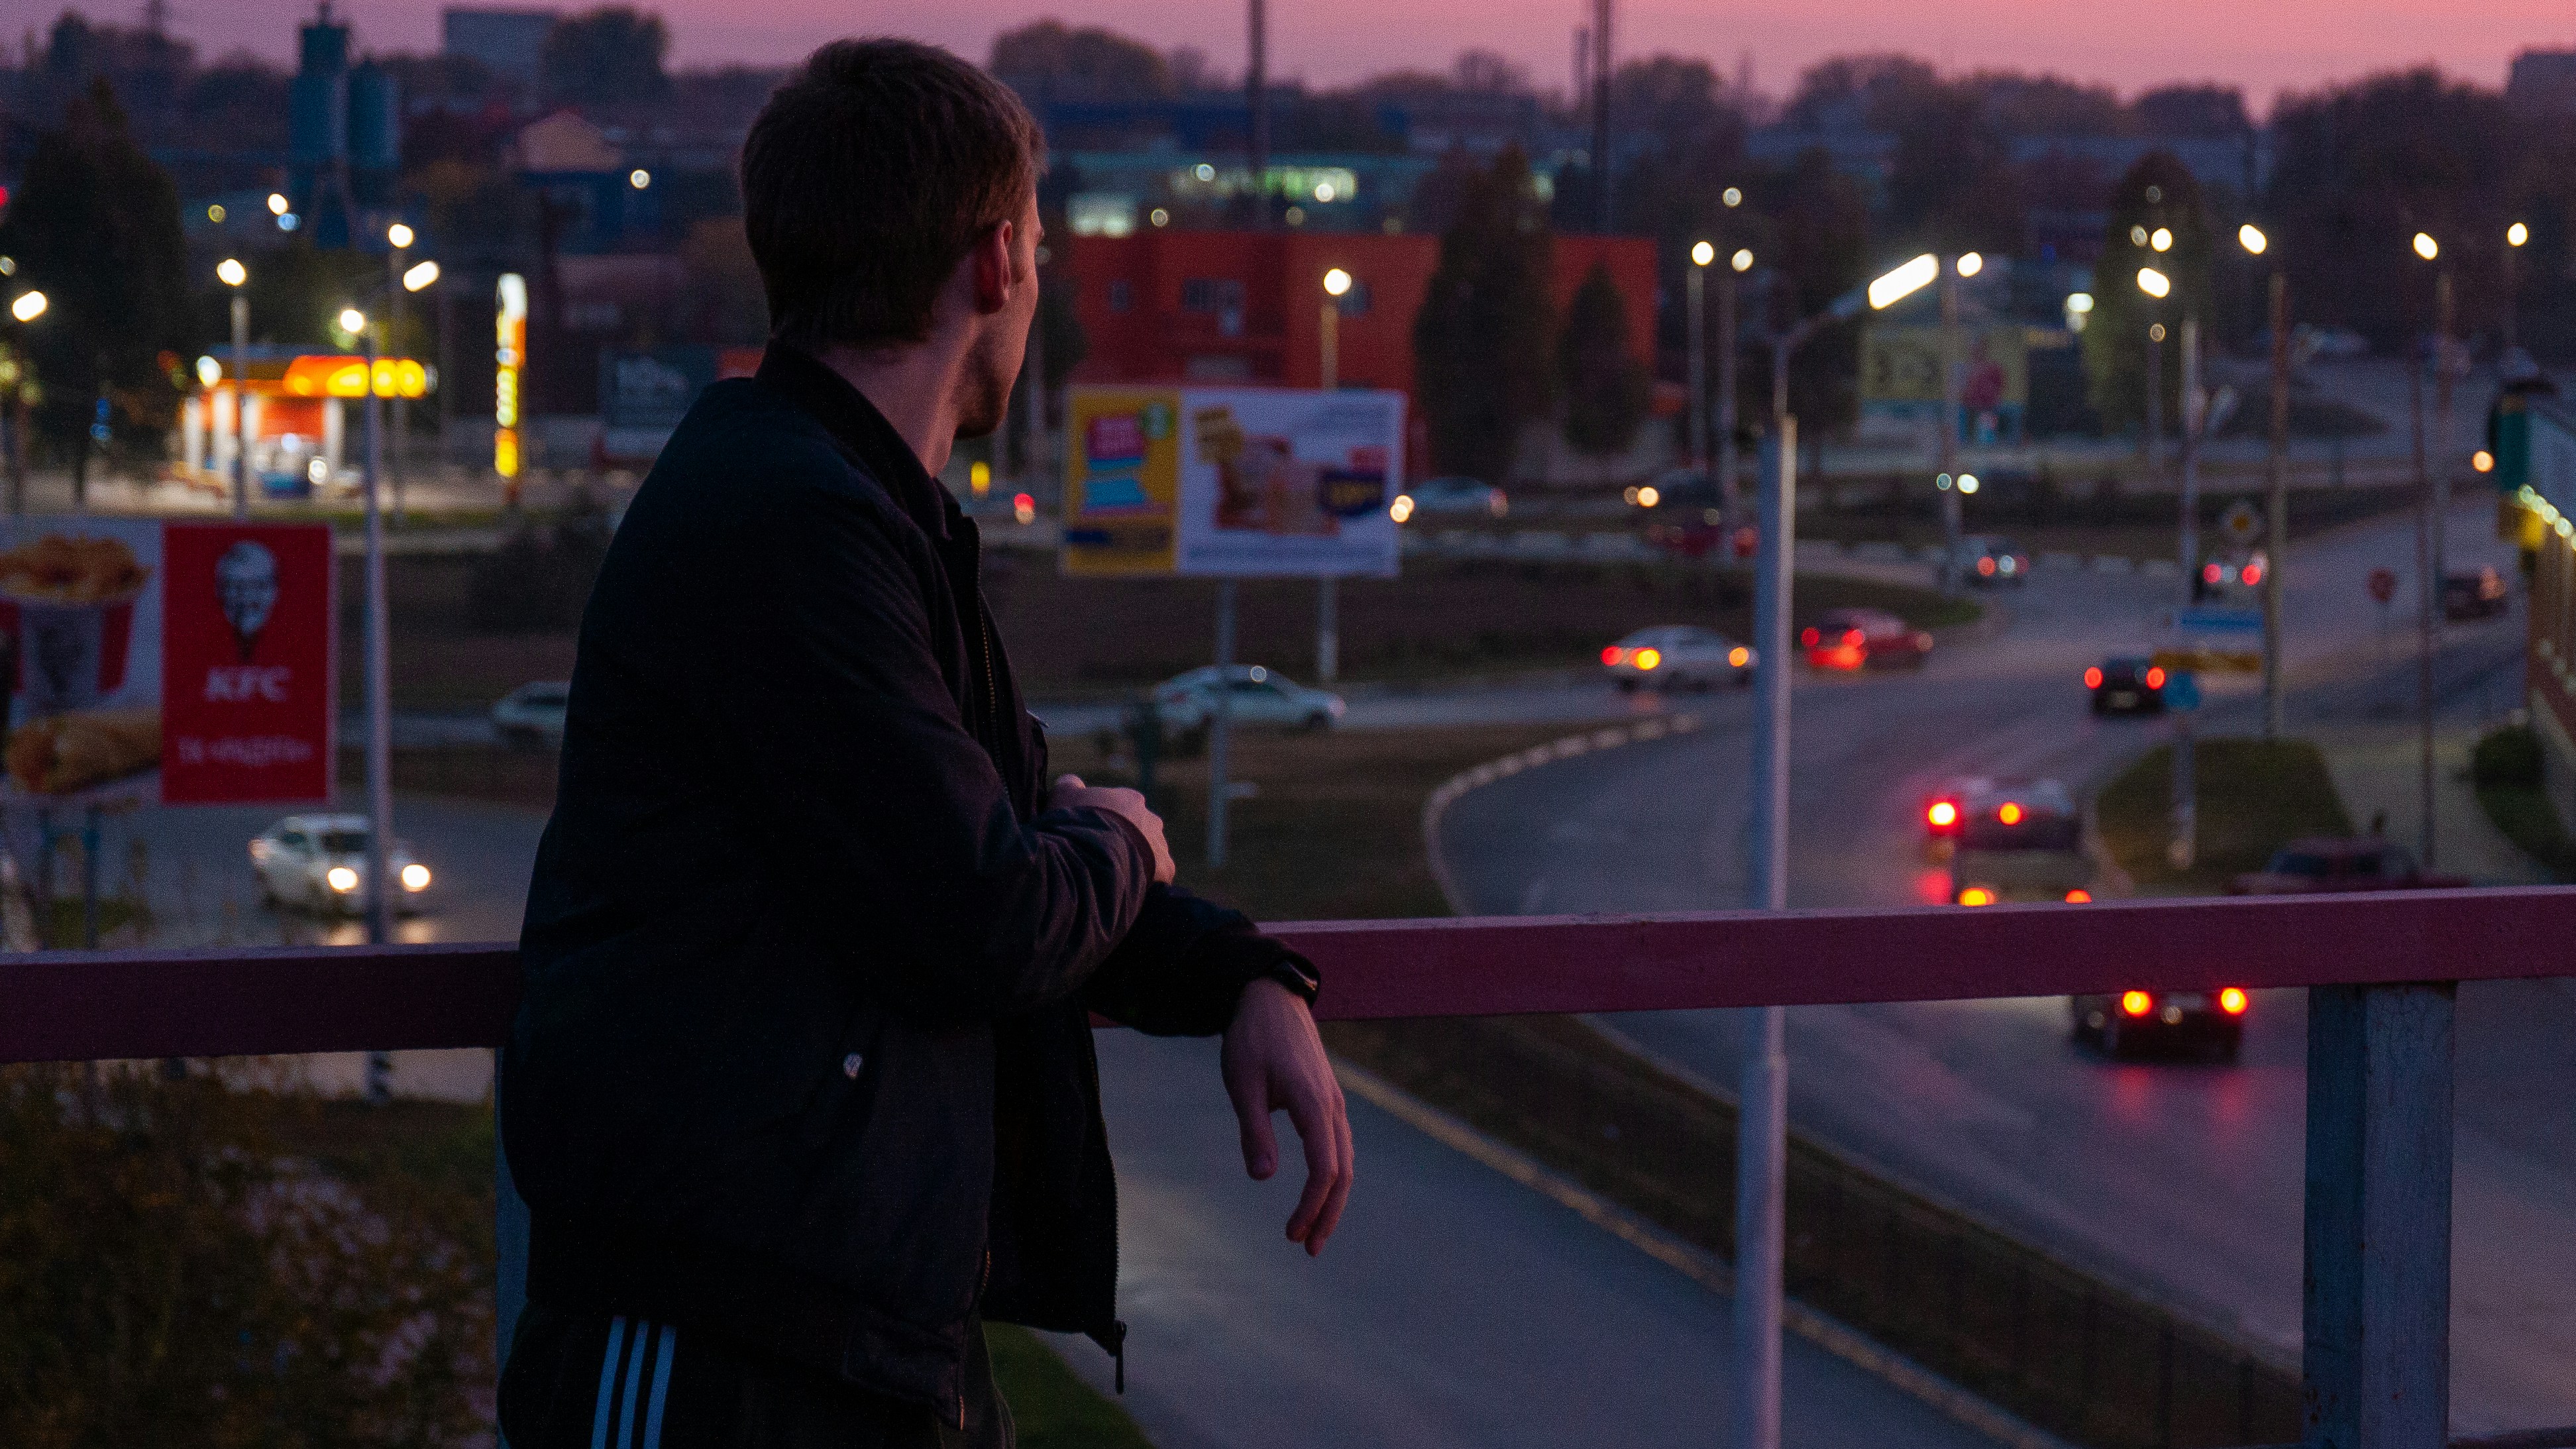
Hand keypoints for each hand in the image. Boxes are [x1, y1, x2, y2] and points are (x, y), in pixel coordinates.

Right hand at [1052, 774, 1173, 882]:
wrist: (1093, 853)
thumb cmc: (1077, 822)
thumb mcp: (1063, 796)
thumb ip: (1069, 785)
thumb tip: (1071, 781)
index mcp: (1129, 798)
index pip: (1122, 806)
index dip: (1107, 819)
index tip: (1094, 831)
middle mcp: (1150, 817)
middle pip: (1140, 828)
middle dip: (1126, 839)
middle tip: (1105, 855)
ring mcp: (1160, 842)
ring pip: (1152, 851)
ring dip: (1139, 859)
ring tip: (1118, 874)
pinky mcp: (1166, 867)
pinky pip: (1160, 874)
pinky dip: (1150, 881)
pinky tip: (1133, 887)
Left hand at [1221, 977, 1352, 1254]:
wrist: (1269, 997)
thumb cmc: (1251, 1039)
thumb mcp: (1242, 1084)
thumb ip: (1253, 1130)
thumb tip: (1263, 1178)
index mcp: (1313, 1103)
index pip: (1324, 1169)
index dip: (1311, 1206)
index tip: (1291, 1233)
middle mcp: (1332, 1106)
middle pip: (1343, 1173)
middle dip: (1328, 1214)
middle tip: (1307, 1249)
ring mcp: (1333, 1102)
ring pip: (1345, 1161)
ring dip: (1332, 1199)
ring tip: (1312, 1232)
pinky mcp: (1327, 1099)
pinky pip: (1339, 1146)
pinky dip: (1332, 1176)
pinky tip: (1317, 1192)